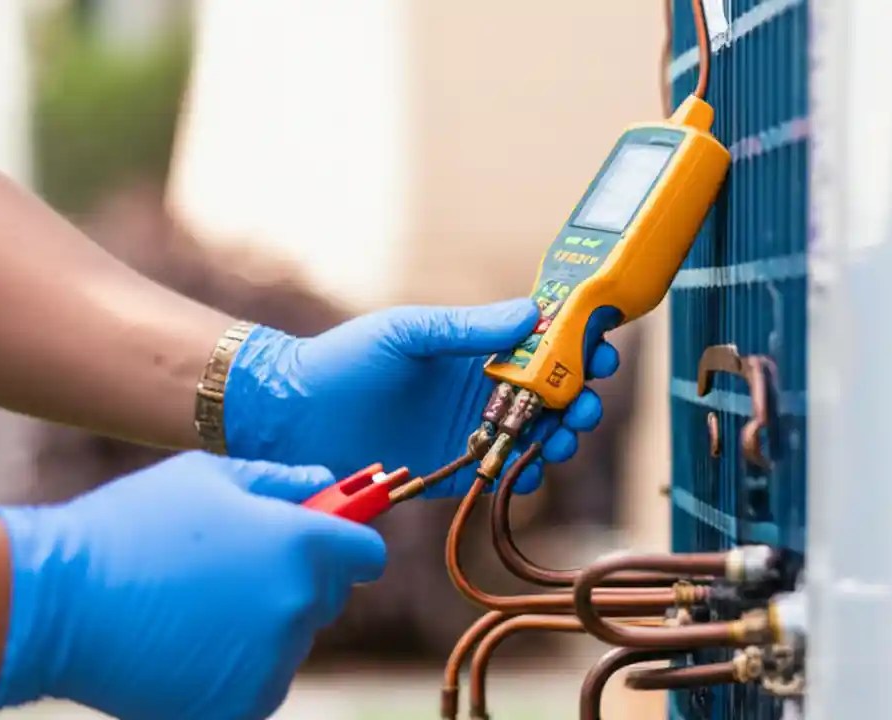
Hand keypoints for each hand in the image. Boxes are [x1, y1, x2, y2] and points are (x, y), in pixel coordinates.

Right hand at [0, 451, 384, 719]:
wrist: (59, 601)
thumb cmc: (132, 525)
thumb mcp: (207, 477)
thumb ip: (279, 480)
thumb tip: (325, 481)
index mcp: (297, 545)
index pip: (366, 554)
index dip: (348, 544)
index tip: (326, 543)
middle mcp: (295, 607)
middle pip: (325, 597)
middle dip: (294, 580)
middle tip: (230, 567)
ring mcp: (270, 664)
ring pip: (288, 642)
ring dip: (260, 626)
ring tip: (193, 604)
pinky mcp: (240, 707)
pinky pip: (257, 682)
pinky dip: (233, 669)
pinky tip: (185, 643)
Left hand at [223, 298, 619, 496]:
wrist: (293, 413)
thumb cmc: (344, 360)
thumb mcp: (407, 332)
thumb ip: (465, 328)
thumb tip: (531, 313)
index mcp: (471, 348)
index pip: (539, 344)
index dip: (574, 345)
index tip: (598, 347)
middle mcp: (477, 389)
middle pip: (549, 392)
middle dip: (577, 394)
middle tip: (583, 400)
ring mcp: (470, 429)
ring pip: (536, 433)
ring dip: (561, 433)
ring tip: (565, 433)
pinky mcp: (456, 469)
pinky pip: (504, 471)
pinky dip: (527, 470)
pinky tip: (533, 464)